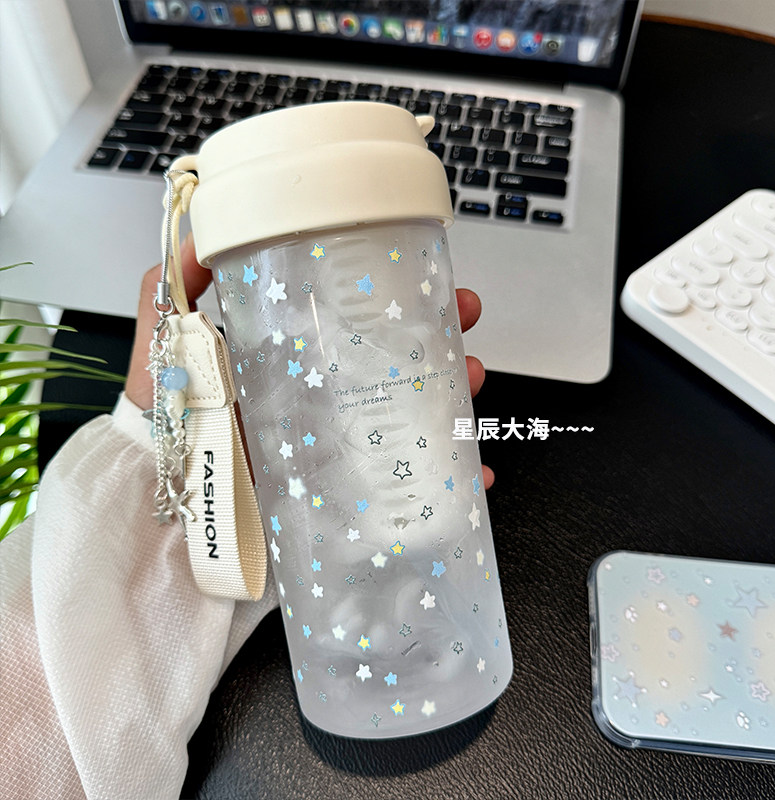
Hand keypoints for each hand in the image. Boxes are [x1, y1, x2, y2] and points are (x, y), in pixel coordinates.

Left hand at [125, 236, 493, 488]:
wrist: (163, 494)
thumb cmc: (170, 417)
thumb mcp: (168, 342)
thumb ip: (174, 288)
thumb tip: (195, 235)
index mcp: (305, 361)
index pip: (369, 328)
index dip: (414, 310)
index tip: (447, 294)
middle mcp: (332, 399)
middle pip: (407, 370)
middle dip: (451, 352)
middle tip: (469, 339)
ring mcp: (345, 445)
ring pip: (419, 419)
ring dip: (460, 404)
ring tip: (473, 388)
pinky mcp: (350, 490)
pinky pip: (411, 485)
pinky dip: (452, 478)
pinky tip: (478, 471)